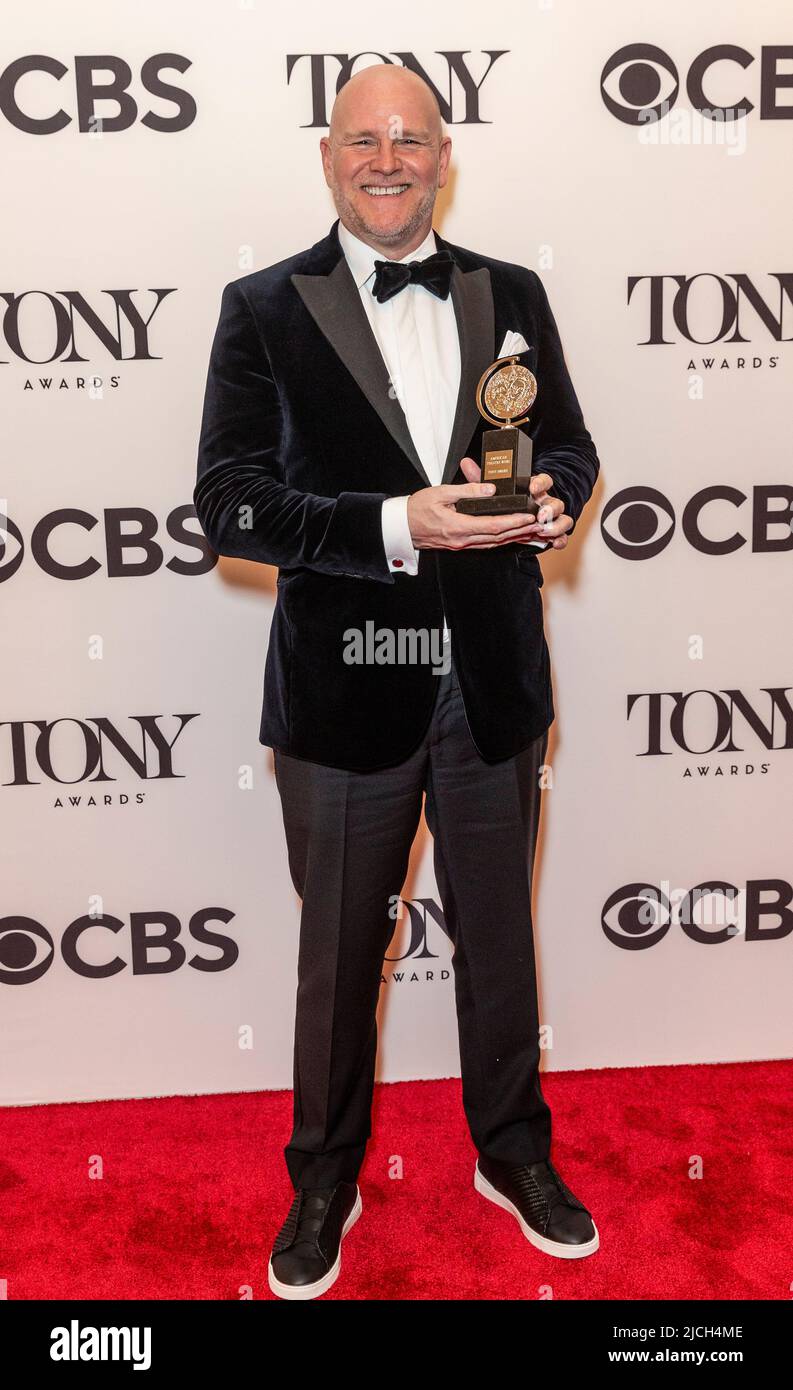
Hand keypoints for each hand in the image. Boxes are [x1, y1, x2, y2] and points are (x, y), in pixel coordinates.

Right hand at [406, 458, 572, 550]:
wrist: (401, 527)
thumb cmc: (417, 508)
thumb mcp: (440, 493)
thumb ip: (466, 491)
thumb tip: (490, 489)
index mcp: (457, 527)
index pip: (492, 526)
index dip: (513, 522)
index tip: (529, 517)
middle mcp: (462, 540)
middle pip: (498, 537)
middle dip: (521, 531)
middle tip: (541, 525)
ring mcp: (462, 545)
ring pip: (495, 543)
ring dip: (515, 537)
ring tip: (534, 530)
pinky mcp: (461, 545)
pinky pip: (486, 544)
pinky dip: (503, 540)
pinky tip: (514, 536)